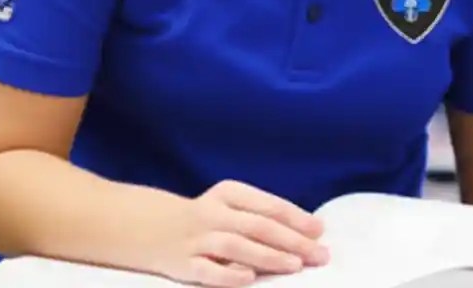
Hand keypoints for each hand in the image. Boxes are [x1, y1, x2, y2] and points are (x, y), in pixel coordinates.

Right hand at [158, 180, 328, 286]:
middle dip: (292, 241)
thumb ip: (266, 215)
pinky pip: (207, 271)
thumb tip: (312, 231)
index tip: (320, 231)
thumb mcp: (233, 206)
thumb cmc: (208, 218)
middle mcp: (213, 213)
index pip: (268, 205)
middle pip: (257, 226)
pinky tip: (249, 279)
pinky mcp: (183, 264)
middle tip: (319, 254)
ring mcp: (197, 239)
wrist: (152, 228)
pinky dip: (228, 275)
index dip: (296, 218)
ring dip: (267, 255)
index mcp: (229, 193)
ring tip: (294, 265)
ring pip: (235, 246)